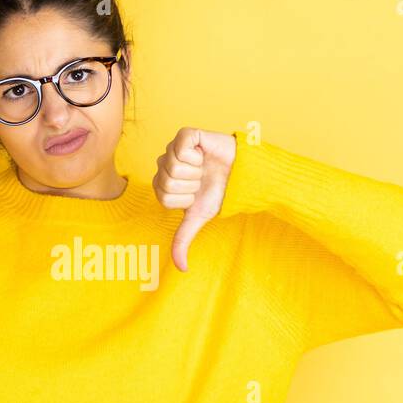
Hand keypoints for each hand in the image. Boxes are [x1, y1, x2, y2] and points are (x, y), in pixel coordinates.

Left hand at [152, 127, 235, 270]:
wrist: (240, 174)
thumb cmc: (217, 192)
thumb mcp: (198, 217)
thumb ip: (182, 239)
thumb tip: (181, 268)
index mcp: (162, 183)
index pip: (164, 197)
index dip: (184, 199)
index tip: (195, 194)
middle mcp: (164, 164)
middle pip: (167, 182)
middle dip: (190, 185)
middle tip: (201, 180)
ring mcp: (173, 148)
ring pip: (174, 166)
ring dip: (196, 171)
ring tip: (203, 168)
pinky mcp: (186, 134)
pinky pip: (181, 148)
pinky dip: (197, 155)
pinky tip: (203, 154)